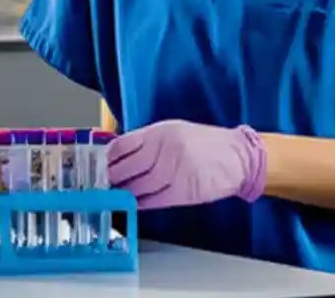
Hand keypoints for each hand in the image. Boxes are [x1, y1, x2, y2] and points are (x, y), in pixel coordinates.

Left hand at [107, 119, 266, 209]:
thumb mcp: (175, 131)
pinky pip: (154, 200)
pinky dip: (141, 204)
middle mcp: (165, 150)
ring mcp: (174, 171)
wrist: (237, 156)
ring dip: (124, 193)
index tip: (97, 164)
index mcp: (160, 132)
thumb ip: (148, 141)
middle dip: (111, 178)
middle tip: (101, 184)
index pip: (122, 145)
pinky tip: (133, 204)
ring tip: (114, 196)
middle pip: (126, 167)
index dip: (107, 157)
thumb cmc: (205, 143)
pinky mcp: (183, 191)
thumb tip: (120, 154)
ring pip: (138, 186)